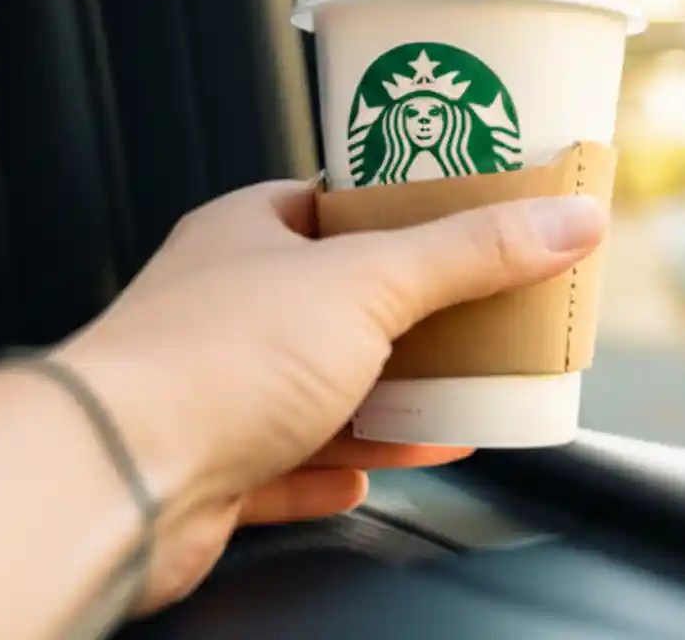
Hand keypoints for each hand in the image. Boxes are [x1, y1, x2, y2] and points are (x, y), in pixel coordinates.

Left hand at [52, 180, 607, 612]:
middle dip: (412, 327)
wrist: (119, 474)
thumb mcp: (367, 283)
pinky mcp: (214, 470)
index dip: (404, 214)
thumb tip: (565, 222)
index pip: (336, 208)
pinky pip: (289, 468)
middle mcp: (227, 308)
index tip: (465, 224)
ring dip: (387, 408)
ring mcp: (218, 392)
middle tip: (480, 329)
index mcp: (248, 235)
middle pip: (340, 310)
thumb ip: (469, 254)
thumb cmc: (211, 358)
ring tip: (458, 411)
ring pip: (321, 395)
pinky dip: (335, 471)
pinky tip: (367, 476)